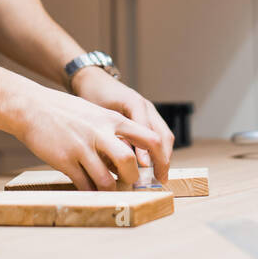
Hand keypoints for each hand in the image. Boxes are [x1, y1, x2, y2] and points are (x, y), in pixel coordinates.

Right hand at [13, 80, 168, 189]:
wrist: (31, 107)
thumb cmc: (65, 111)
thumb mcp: (96, 114)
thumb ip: (114, 132)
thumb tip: (129, 157)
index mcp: (113, 120)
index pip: (149, 139)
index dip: (159, 160)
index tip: (159, 175)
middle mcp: (100, 133)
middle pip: (129, 163)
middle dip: (132, 179)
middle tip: (129, 184)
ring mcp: (82, 148)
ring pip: (106, 180)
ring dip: (111, 190)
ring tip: (109, 191)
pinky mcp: (65, 161)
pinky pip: (84, 184)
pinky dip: (91, 192)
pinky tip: (90, 191)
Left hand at [69, 68, 173, 183]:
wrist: (94, 81)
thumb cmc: (92, 96)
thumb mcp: (98, 115)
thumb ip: (110, 132)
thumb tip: (122, 156)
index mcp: (133, 103)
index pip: (145, 129)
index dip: (145, 150)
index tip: (143, 167)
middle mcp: (146, 107)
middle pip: (163, 134)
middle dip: (163, 157)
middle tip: (160, 177)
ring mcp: (149, 111)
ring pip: (165, 136)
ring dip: (164, 156)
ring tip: (159, 175)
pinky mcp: (148, 117)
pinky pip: (159, 135)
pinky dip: (159, 151)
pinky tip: (153, 165)